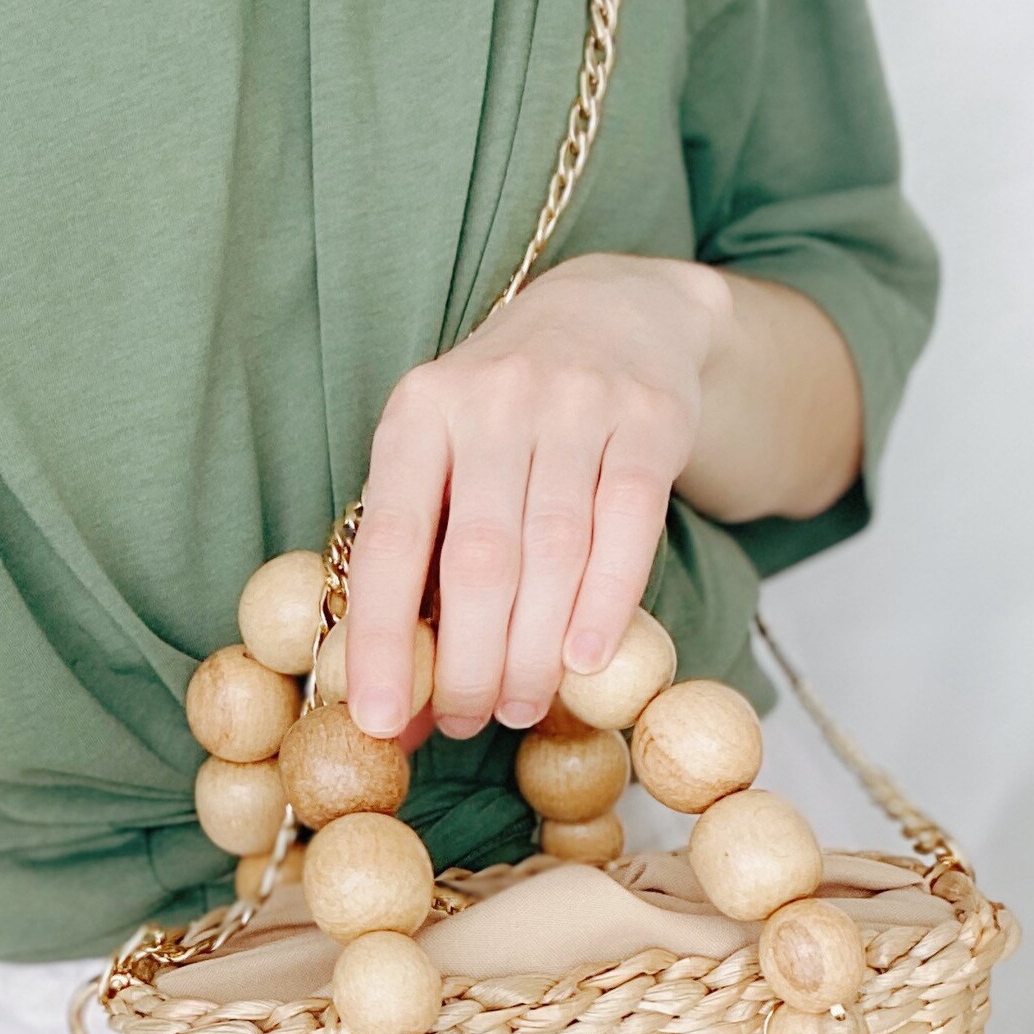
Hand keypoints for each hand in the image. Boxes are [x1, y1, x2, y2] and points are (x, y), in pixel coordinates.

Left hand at [342, 254, 728, 740]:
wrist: (616, 311)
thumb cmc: (505, 422)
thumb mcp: (443, 464)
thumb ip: (418, 575)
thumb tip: (398, 713)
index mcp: (419, 412)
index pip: (390, 540)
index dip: (381, 639)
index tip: (381, 721)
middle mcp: (493, 397)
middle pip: (479, 561)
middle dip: (470, 664)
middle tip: (468, 722)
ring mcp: (577, 401)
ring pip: (554, 554)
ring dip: (535, 652)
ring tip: (520, 708)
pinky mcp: (652, 416)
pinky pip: (629, 526)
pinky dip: (606, 603)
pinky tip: (586, 662)